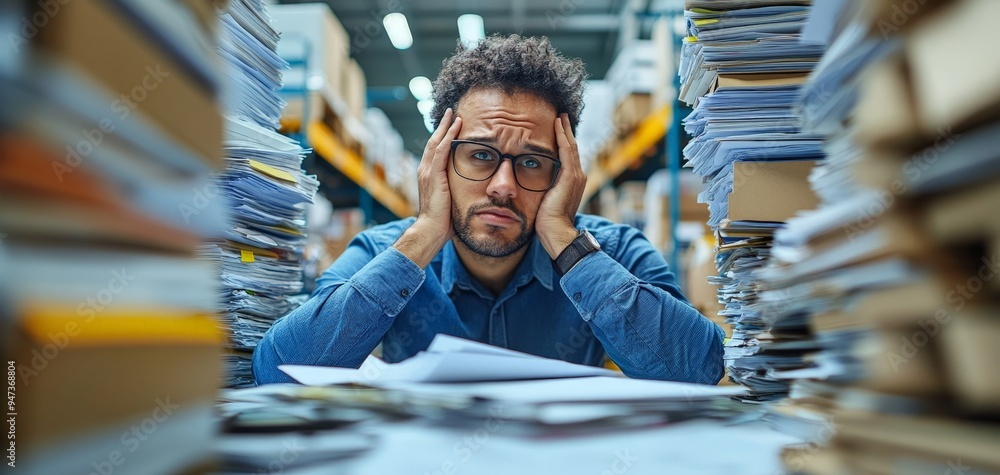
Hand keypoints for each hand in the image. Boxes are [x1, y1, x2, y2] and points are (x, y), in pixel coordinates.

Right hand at [394, 108, 462, 267]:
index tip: (451, 125)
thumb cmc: (442, 220)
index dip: (442, 136)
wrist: (431, 229)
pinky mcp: (433, 175)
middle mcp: (424, 170)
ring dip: (446, 126)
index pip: (435, 150)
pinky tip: (457, 126)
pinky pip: (441, 150)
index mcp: (428, 175)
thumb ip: (455, 188)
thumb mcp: (449, 199)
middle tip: (451, 112)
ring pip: (436, 142)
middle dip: (443, 126)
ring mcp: (427, 172)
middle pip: (434, 141)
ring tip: (454, 114)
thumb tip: (469, 186)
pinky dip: (449, 136)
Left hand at [536, 113, 586, 258]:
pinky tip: (557, 124)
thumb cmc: (547, 222)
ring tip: (559, 116)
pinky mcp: (570, 177)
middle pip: (571, 147)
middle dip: (565, 131)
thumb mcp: (544, 201)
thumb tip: (529, 182)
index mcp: (572, 182)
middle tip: (560, 115)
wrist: (556, 233)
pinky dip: (562, 136)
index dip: (562, 141)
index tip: (556, 129)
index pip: (567, 156)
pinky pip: (567, 151)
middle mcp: (577, 176)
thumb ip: (543, 189)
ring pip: (570, 146)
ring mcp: (576, 176)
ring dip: (564, 129)